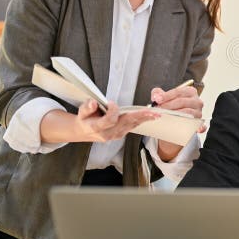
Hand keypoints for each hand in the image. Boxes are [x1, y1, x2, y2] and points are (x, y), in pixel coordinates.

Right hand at [41, 99, 159, 143]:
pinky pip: (133, 126)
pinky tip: (151, 116)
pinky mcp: (121, 133)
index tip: (111, 103)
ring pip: (132, 125)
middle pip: (126, 123)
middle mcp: (108, 133)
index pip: (109, 120)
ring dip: (145, 119)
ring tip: (156, 114)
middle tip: (152, 112)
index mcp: (97, 128)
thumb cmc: (84, 119)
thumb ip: (88, 107)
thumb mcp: (82, 111)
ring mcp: (116, 135)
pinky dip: (142, 120)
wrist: (85, 131)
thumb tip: (94, 103)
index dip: (112, 111)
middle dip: (139, 116)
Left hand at [151, 85, 205, 160]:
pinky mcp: (199, 124)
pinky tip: (184, 127)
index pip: (178, 92)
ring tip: (164, 117)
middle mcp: (196, 101)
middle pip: (182, 102)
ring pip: (187, 113)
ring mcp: (198, 113)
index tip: (157, 100)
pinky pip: (197, 126)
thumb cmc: (173, 104)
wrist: (177, 117)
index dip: (167, 96)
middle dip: (168, 105)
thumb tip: (156, 96)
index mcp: (190, 92)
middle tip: (158, 109)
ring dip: (174, 115)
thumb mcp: (166, 96)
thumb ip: (158, 93)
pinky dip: (193, 127)